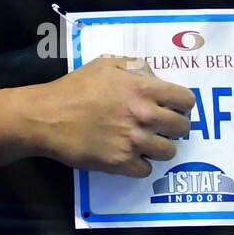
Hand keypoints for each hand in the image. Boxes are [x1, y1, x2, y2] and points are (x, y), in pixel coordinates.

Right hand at [36, 54, 195, 177]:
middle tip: (160, 127)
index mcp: (143, 89)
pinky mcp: (121, 163)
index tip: (174, 108)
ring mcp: (134, 142)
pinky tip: (128, 155)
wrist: (46, 118)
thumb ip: (135, 67)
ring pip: (168, 152)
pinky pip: (146, 170)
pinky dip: (140, 164)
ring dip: (159, 147)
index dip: (182, 104)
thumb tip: (155, 77)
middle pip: (182, 128)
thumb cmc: (74, 88)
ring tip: (144, 143)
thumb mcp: (105, 65)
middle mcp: (144, 116)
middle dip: (174, 127)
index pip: (186, 100)